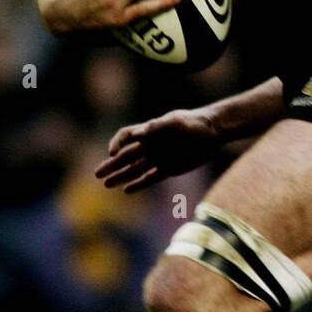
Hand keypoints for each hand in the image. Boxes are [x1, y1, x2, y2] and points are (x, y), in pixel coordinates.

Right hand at [96, 107, 221, 192]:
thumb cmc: (195, 122)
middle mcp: (152, 145)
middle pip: (127, 156)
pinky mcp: (169, 169)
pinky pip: (150, 178)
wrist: (213, 132)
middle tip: (98, 174)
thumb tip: (140, 132)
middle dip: (112, 165)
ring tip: (107, 184)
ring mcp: (159, 157)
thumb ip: (159, 127)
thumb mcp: (178, 122)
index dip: (117, 143)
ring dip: (121, 176)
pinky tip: (127, 190)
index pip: (126, 136)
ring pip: (135, 169)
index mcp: (150, 131)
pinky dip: (139, 184)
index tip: (114, 152)